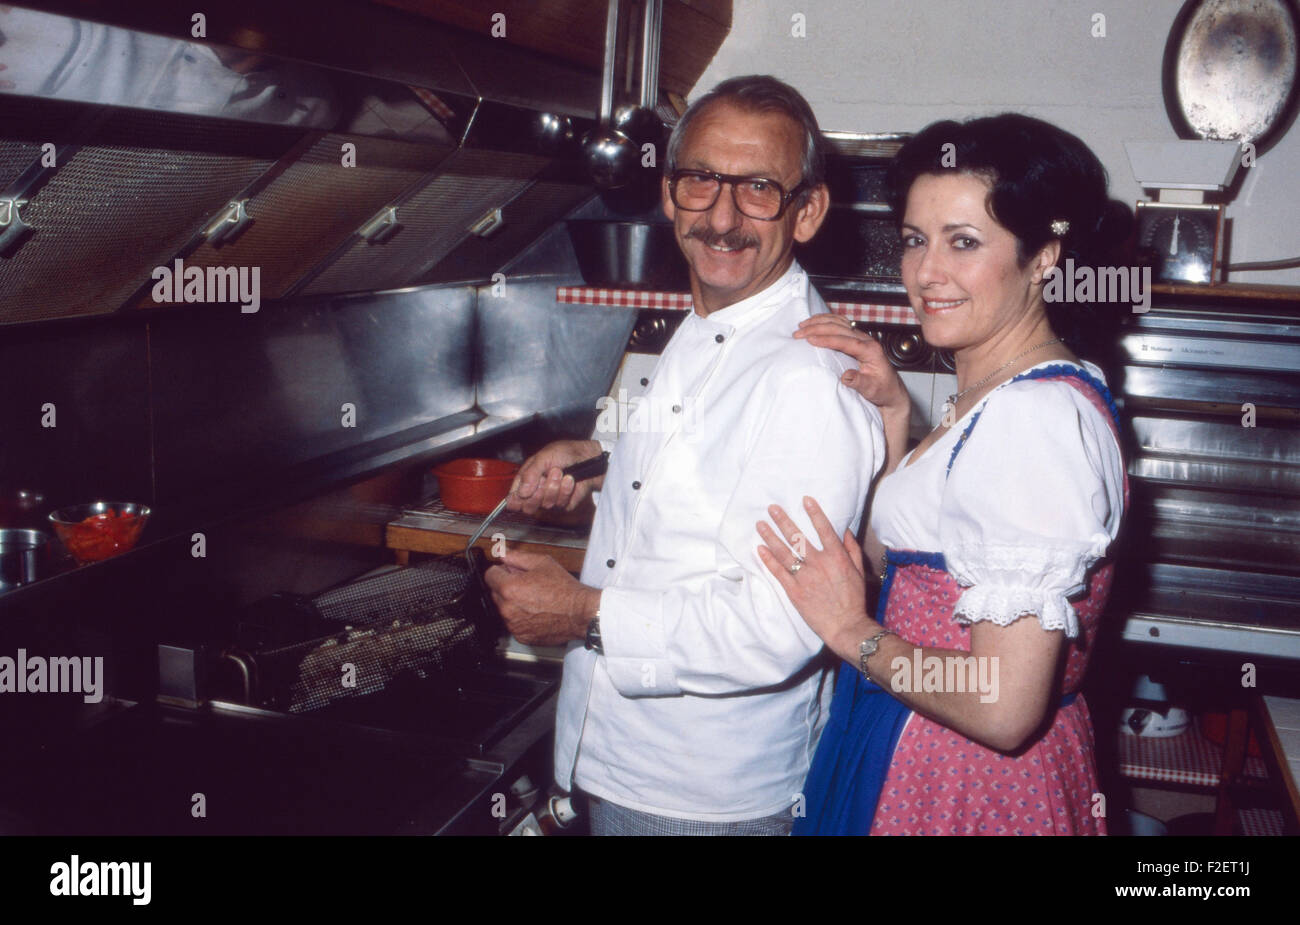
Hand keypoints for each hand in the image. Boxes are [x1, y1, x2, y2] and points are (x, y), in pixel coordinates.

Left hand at [483, 548, 598, 645]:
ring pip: (504, 609)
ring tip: (534, 599)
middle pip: (496, 592)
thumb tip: (503, 552)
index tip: (508, 572)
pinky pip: (514, 623)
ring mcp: (513, 624)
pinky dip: (521, 618)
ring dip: (513, 603)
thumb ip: (517, 557)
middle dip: (507, 586)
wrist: (579, 613)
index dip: (500, 571)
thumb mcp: (542, 563)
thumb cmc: (564, 590)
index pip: (489, 575)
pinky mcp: (521, 635)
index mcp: (509, 588)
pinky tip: (536, 611)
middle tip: (527, 584)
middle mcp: (508, 608)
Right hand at [507, 439, 602, 516]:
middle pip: (528, 507)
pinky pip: (560, 504)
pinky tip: (569, 480)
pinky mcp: (564, 503)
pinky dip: (565, 490)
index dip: (515, 500)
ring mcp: (550, 498)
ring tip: (560, 473)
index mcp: (526, 480)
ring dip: (553, 487)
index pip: (513, 498)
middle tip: (544, 478)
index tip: (522, 495)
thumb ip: (530, 474)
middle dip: (537, 492)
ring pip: (545, 505)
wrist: (587, 457)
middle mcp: (537, 491)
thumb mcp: (543, 457)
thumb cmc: (564, 453)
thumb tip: (521, 493)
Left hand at [756, 496, 877, 655]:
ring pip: (784, 552)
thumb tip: (844, 529)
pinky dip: (768, 559)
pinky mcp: (794, 591)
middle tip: (772, 508)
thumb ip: (852, 548)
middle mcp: (819, 563)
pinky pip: (778, 572)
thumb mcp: (859, 571)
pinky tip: (760, 549)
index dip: (814, 513)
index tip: (805, 499)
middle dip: (783, 520)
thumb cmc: (854, 599)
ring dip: (770, 536)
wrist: (845, 625)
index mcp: (836, 557)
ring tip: (760, 524)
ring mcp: (805, 577)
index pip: (824, 529)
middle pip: (798, 537)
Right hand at [794, 314, 910, 417]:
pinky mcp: (857, 339)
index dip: (826, 339)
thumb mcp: (872, 390)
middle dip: (817, 328)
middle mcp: (866, 340)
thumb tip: (846, 376)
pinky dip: (826, 321)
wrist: (891, 390)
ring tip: (802, 325)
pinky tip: (815, 322)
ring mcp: (862, 337)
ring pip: (839, 322)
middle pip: (839, 327)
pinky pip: (841, 324)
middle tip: (798, 333)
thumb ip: (859, 382)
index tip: (810, 339)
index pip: (845, 340)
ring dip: (819, 322)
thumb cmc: (882, 390)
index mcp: (871, 350)